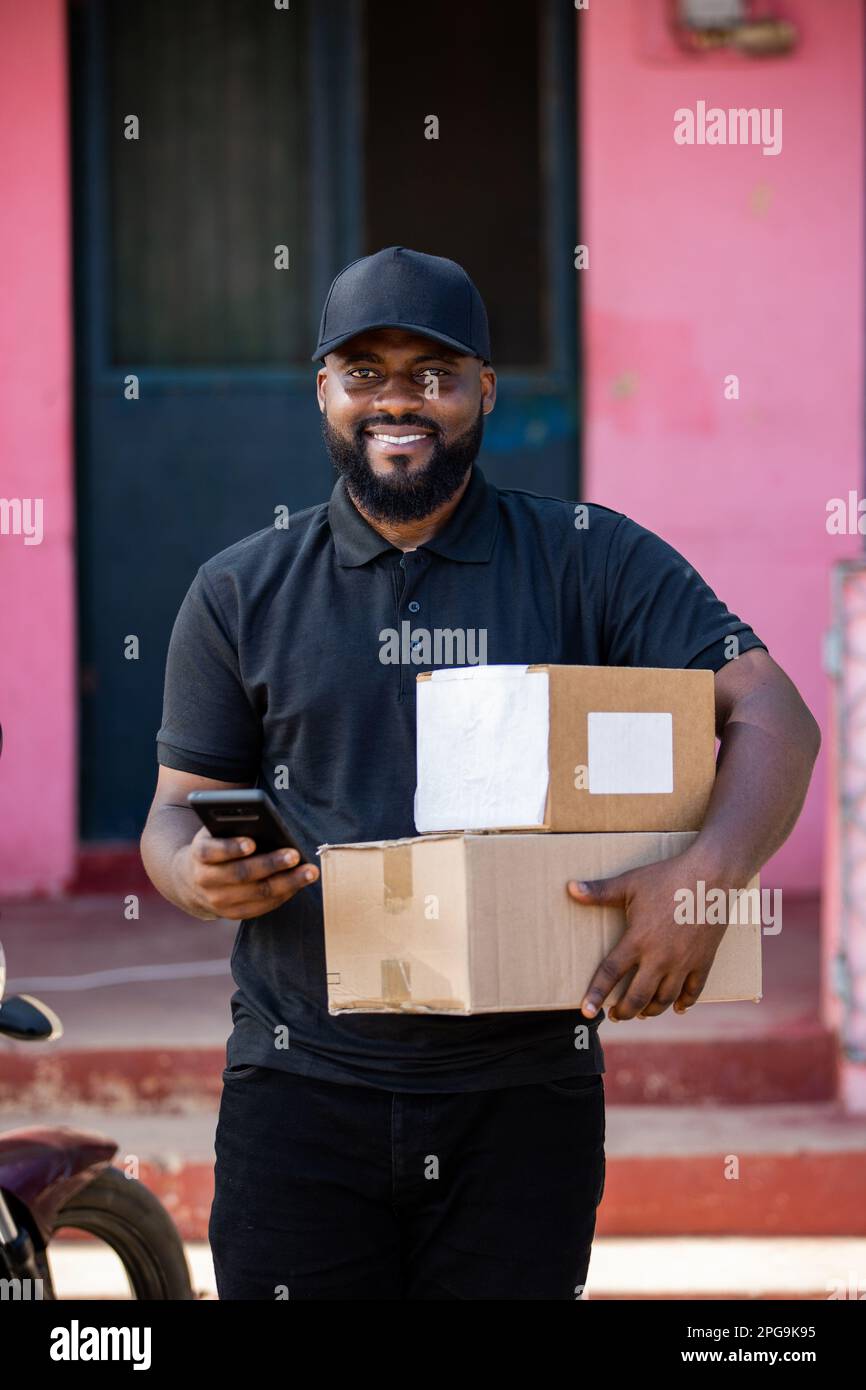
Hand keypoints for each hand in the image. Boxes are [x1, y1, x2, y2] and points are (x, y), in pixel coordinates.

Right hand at [173, 826, 318, 920]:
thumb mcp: (216, 832)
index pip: (211, 851)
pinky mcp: (232, 914)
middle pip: (240, 874)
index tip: (251, 842)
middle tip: (294, 854)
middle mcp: (205, 880)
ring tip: (309, 872)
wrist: (190, 880)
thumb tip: (266, 823)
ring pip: (257, 893)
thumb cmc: (215, 846)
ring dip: (287, 883)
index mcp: (199, 854)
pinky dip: (283, 895)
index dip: (231, 848)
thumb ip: (233, 826)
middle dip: (270, 864)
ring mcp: (218, 901)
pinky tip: (300, 884)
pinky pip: (261, 907)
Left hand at [566, 852, 736, 1020]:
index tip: (585, 1011)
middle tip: (614, 1016)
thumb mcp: (630, 883)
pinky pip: (694, 990)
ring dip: (650, 1010)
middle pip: (638, 996)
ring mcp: (683, 962)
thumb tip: (569, 888)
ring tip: (641, 1014)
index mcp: (637, 940)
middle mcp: (659, 958)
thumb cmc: (668, 877)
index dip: (596, 994)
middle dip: (624, 1011)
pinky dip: (685, 1002)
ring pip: (665, 999)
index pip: (610, 974)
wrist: (712, 876)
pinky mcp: (704, 960)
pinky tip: (678, 1008)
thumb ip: (599, 891)